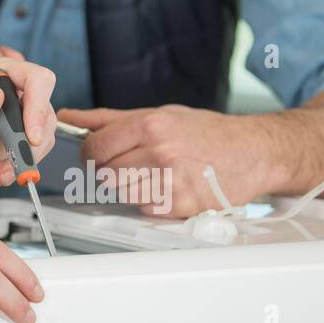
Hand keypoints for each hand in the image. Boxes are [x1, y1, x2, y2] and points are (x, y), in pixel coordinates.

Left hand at [0, 57, 57, 184]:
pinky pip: (34, 157)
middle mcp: (19, 92)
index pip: (38, 81)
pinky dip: (16, 171)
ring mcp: (25, 117)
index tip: (31, 136)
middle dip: (27, 149)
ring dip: (20, 164)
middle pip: (45, 117)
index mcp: (3, 74)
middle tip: (8, 167)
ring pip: (42, 141)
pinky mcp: (25, 139)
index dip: (39, 108)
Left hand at [60, 105, 272, 217]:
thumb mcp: (158, 114)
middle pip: (104, 171)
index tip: (97, 154)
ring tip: (152, 174)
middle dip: (109, 169)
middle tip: (130, 163)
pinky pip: (143, 208)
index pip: (95, 146)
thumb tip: (70, 116)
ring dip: (128, 186)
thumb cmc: (206, 132)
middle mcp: (159, 153)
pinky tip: (167, 187)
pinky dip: (148, 201)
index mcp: (150, 126)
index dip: (90, 152)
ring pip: (121, 192)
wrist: (253, 152)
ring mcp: (170, 181)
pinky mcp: (180, 206)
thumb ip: (109, 118)